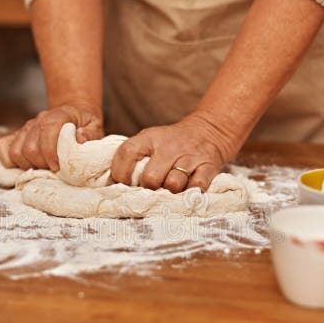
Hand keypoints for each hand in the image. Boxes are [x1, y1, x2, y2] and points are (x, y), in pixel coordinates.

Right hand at [0, 105, 103, 171]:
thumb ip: (91, 133)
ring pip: (16, 152)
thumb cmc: (85, 125)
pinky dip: (11, 162)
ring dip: (29, 166)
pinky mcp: (17, 136)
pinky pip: (3, 149)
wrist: (73, 114)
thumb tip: (79, 138)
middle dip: (42, 165)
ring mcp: (25, 128)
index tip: (58, 167)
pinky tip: (27, 166)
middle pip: (30, 148)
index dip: (50, 153)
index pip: (47, 131)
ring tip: (43, 168)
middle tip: (54, 170)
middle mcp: (38, 121)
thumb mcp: (95, 127)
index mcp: (57, 116)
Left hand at [110, 112, 237, 192]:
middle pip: (150, 178)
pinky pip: (196, 187)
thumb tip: (114, 186)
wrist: (209, 130)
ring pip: (173, 184)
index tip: (123, 184)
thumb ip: (134, 158)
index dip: (120, 173)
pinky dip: (191, 192)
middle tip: (152, 189)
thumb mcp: (151, 140)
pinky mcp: (208, 166)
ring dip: (171, 192)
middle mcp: (169, 146)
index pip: (127, 153)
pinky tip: (188, 188)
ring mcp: (190, 156)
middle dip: (149, 189)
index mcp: (149, 138)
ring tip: (171, 188)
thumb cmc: (172, 143)